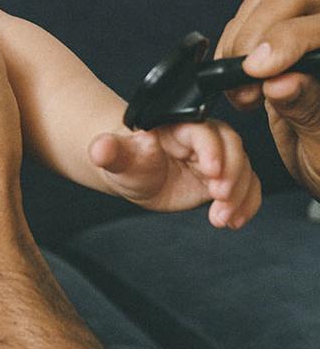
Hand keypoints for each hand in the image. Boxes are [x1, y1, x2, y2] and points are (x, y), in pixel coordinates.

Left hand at [88, 120, 260, 226]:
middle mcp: (204, 139)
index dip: (210, 149)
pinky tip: (234, 222)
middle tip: (219, 197)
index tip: (210, 170)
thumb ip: (110, 151)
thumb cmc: (127, 159)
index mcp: (179, 126)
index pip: (203, 131)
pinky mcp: (223, 180)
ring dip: (240, 195)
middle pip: (232, 147)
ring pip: (243, 169)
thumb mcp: (116, 157)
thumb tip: (102, 147)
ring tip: (222, 218)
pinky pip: (246, 188)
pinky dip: (247, 204)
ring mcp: (217, 160)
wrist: (134, 171)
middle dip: (232, 173)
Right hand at [215, 0, 319, 195]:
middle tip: (246, 83)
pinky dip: (230, 49)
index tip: (257, 72)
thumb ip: (307, 109)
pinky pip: (245, 21)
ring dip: (239, 44)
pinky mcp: (276, 37)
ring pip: (263, 2)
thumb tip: (279, 81)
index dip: (286, 41)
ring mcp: (303, 29)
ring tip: (244, 91)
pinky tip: (239, 83)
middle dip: (256, 37)